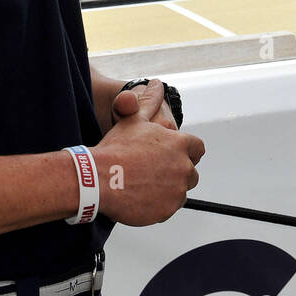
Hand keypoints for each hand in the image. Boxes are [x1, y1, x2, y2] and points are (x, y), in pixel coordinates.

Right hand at [95, 83, 203, 226]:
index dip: (186, 152)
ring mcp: (176, 191)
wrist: (98, 179)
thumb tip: (156, 85)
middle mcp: (183, 167)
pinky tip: (140, 197)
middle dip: (176, 172)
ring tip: (144, 185)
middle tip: (153, 172)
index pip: (198, 149)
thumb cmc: (116, 149)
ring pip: (179, 192)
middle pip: (190, 173)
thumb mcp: (133, 119)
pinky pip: (168, 208)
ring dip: (168, 190)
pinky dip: (158, 205)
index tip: (172, 156)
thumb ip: (150, 102)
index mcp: (179, 144)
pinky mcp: (167, 210)